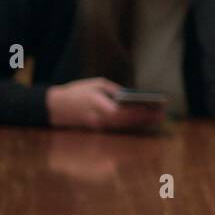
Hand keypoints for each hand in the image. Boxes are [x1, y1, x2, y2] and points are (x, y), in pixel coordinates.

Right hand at [45, 78, 164, 131]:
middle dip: (144, 118)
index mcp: (95, 102)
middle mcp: (96, 117)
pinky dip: (132, 126)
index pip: (119, 111)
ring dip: (140, 123)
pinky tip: (143, 123)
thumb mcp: (95, 84)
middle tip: (161, 115)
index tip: (152, 108)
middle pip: (125, 120)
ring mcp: (97, 126)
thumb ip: (113, 90)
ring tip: (156, 118)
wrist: (54, 107)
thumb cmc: (76, 92)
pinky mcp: (98, 130)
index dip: (137, 112)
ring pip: (123, 126)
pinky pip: (118, 129)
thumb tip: (131, 96)